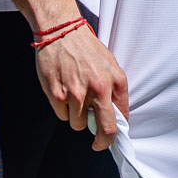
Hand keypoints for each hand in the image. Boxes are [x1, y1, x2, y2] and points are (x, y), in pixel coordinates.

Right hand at [35, 24, 130, 151]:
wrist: (62, 32)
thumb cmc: (86, 48)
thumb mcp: (110, 65)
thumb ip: (114, 90)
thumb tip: (115, 116)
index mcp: (115, 81)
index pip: (120, 117)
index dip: (116, 132)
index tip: (111, 138)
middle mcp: (99, 88)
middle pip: (105, 129)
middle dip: (102, 142)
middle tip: (98, 145)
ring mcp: (77, 93)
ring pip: (78, 124)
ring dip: (76, 117)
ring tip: (74, 98)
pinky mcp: (57, 94)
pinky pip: (61, 116)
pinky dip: (62, 109)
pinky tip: (62, 92)